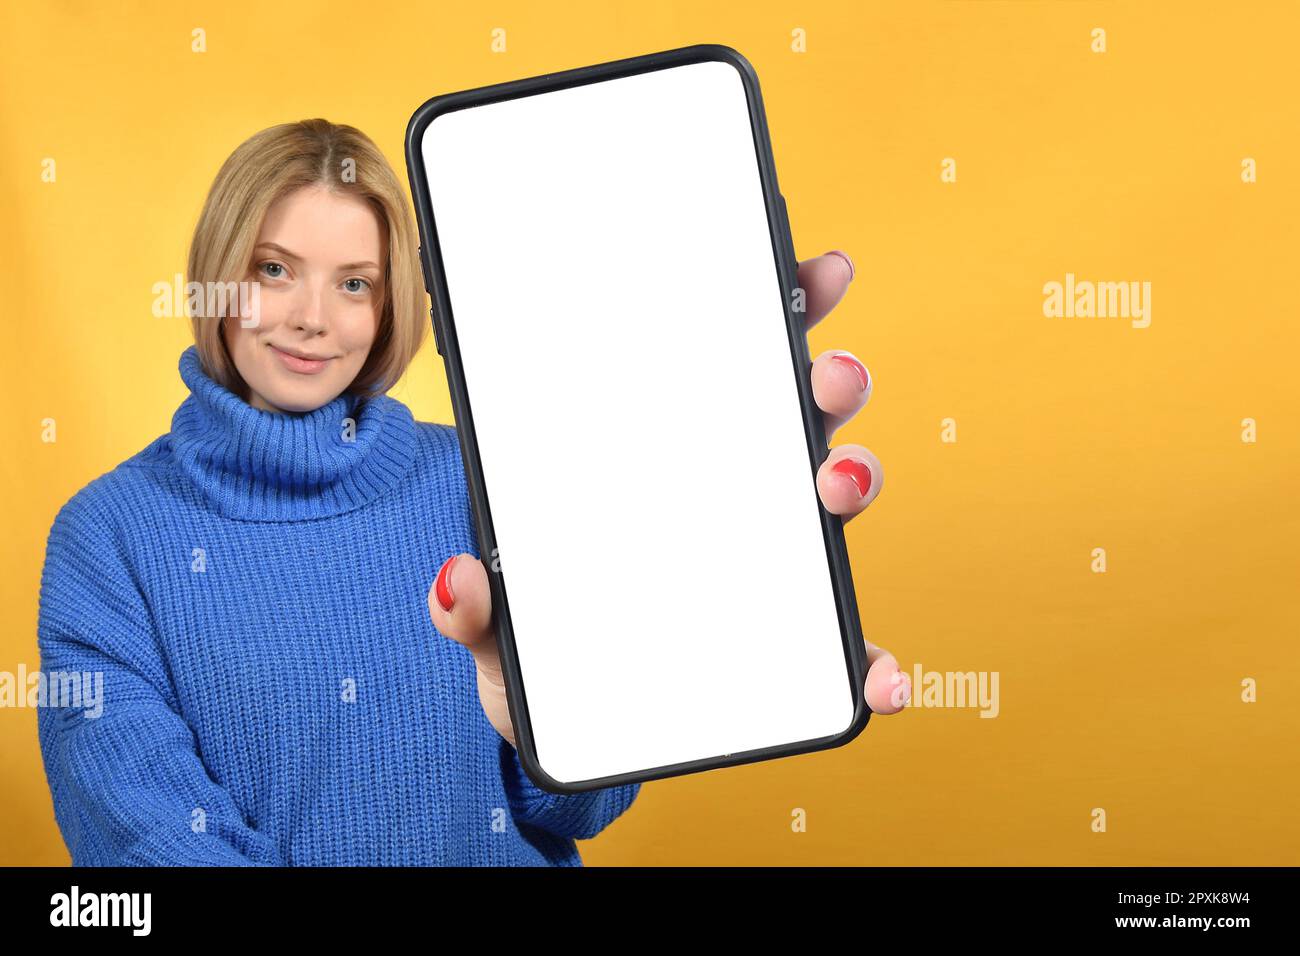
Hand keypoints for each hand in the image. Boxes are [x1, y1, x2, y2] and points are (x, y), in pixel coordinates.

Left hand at [428, 249, 909, 750]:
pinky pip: (847, 647)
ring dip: (854, 474)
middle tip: (822, 372)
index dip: (775, 310)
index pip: (725, 367)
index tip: (807, 271)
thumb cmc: (543, 645)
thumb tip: (460, 579)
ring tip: (836, 481)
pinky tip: (881, 681)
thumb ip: (471, 605)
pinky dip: (872, 663)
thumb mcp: (499, 617)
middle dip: (826, 378)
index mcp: (667, 462)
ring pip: (832, 497)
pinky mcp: (790, 644)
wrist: (568, 728)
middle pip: (797, 416)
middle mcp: (731, 496)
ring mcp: (767, 564)